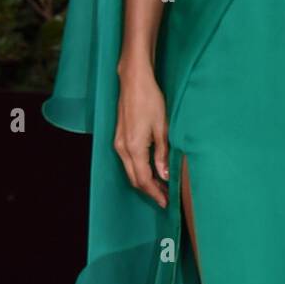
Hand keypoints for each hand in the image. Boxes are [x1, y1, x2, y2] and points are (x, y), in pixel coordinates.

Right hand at [114, 62, 169, 206]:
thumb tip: (164, 174)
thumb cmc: (150, 100)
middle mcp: (122, 148)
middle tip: (166, 198)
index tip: (166, 202)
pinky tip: (151, 169)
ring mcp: (118, 143)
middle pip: (134, 178)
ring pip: (130, 171)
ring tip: (161, 186)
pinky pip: (128, 161)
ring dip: (144, 181)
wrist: (133, 81)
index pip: (144, 179)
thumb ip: (162, 152)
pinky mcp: (119, 137)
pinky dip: (139, 169)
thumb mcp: (162, 127)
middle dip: (150, 190)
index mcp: (134, 147)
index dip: (155, 192)